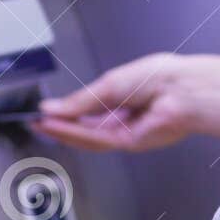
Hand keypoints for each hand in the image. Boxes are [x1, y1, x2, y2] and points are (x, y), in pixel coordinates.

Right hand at [31, 52, 219, 150]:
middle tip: (37, 121)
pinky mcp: (128, 142)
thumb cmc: (160, 77)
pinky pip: (95, 139)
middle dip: (60, 124)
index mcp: (123, 98)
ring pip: (87, 136)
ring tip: (41, 125)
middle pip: (85, 126)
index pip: (89, 110)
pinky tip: (58, 126)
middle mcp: (124, 117)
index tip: (46, 111)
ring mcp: (126, 131)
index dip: (66, 112)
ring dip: (62, 131)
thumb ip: (81, 101)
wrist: (182, 89)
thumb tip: (55, 108)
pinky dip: (74, 133)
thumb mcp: (109, 84)